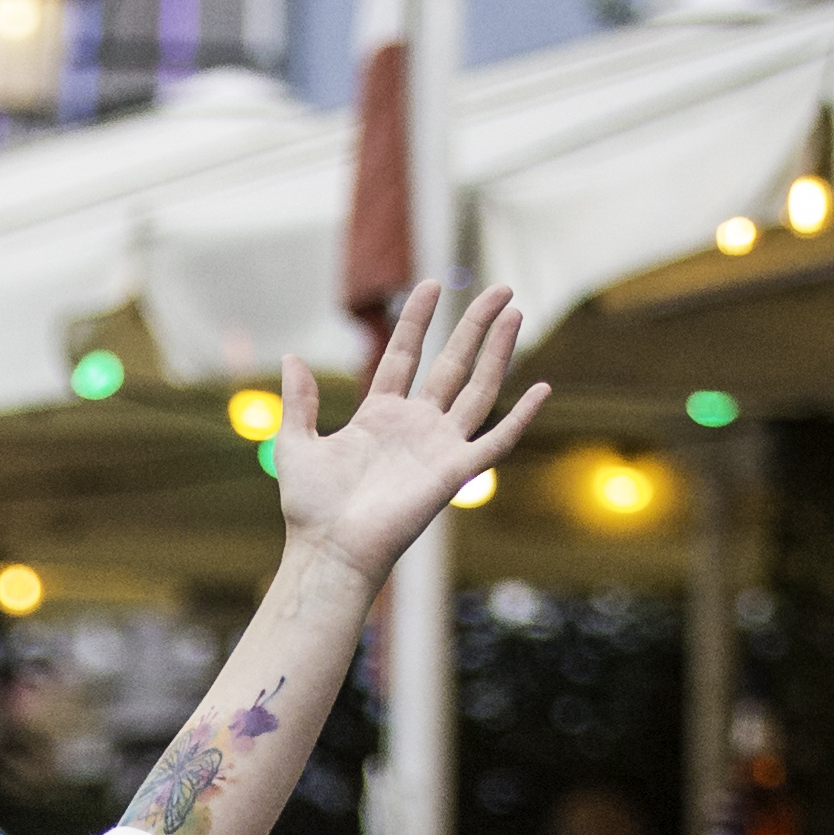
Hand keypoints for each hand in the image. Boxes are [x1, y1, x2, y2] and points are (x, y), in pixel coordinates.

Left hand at [275, 280, 545, 588]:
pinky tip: (542, 389)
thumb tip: (291, 358)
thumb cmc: (310, 508)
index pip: (405, 356)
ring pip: (479, 389)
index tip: (429, 284)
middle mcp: (415, 427)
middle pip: (453, 364)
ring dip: (498, 352)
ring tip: (515, 312)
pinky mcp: (454, 472)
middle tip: (499, 289)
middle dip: (475, 325)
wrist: (329, 549)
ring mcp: (438, 447)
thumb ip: (297, 401)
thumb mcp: (295, 444)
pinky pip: (496, 442)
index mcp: (380, 416)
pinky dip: (521, 418)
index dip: (416, 321)